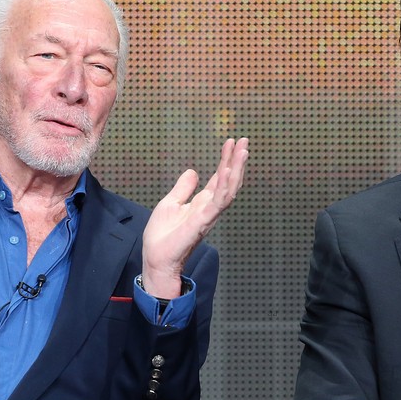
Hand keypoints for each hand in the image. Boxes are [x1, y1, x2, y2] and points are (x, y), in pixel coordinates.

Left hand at [141, 137, 247, 297]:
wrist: (156, 258)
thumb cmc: (162, 236)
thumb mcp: (171, 203)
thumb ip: (183, 188)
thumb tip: (193, 172)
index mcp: (202, 203)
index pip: (219, 178)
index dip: (226, 160)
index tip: (232, 142)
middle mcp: (210, 208)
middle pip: (228, 181)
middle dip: (237, 161)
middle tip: (244, 141)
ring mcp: (208, 215)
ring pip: (229, 189)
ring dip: (236, 170)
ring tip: (242, 151)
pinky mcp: (202, 221)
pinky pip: (217, 202)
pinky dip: (223, 185)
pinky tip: (227, 170)